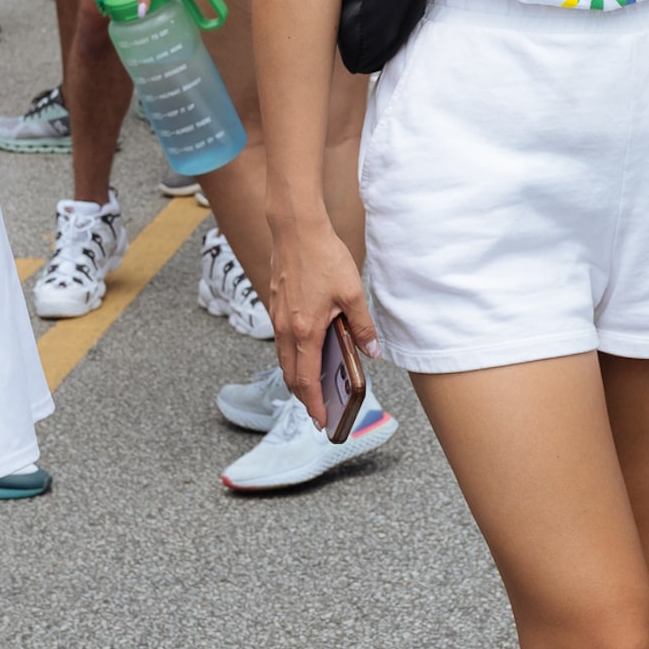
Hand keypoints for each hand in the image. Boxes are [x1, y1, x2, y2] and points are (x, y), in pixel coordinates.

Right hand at [268, 213, 376, 427]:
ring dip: (296, 376)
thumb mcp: (352, 293)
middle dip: (303, 396)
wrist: (295, 230)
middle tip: (317, 410)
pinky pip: (281, 341)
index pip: (306, 379)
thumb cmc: (324, 258)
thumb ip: (362, 327)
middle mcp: (286, 329)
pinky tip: (307, 352)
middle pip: (290, 374)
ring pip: (283, 358)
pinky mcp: (275, 306)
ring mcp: (277, 318)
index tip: (320, 419)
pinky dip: (291, 355)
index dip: (313, 403)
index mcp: (305, 331)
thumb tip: (373, 352)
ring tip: (313, 387)